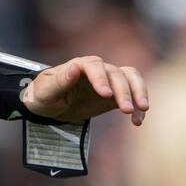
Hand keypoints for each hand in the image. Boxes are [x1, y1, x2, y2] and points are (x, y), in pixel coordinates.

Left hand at [22, 56, 149, 125]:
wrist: (49, 105)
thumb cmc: (44, 94)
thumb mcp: (46, 89)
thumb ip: (61, 80)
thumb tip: (75, 67)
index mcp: (79, 65)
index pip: (94, 66)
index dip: (101, 78)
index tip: (105, 94)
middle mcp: (97, 69)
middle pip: (116, 74)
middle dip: (123, 91)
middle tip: (126, 109)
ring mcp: (108, 80)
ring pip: (131, 78)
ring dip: (138, 92)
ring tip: (141, 110)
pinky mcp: (115, 94)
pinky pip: (133, 94)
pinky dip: (138, 106)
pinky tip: (137, 121)